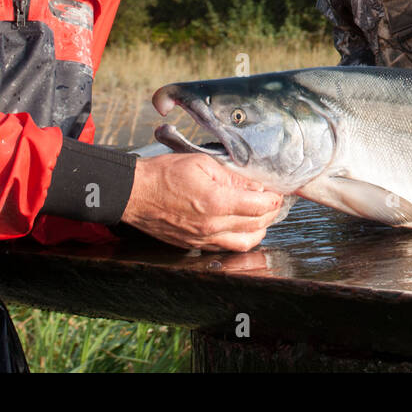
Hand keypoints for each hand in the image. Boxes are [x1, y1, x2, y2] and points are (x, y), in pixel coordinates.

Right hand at [121, 153, 283, 251]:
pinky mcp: (195, 245)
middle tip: (273, 201)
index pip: (260, 206)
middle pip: (257, 225)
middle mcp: (212, 226)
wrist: (135, 194)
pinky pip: (227, 247)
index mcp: (217, 202)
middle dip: (270, 213)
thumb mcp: (203, 164)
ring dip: (259, 229)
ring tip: (261, 215)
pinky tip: (242, 226)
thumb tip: (257, 187)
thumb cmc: (165, 175)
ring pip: (245, 243)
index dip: (274, 198)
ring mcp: (204, 239)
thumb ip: (233, 177)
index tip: (276, 191)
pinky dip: (241, 238)